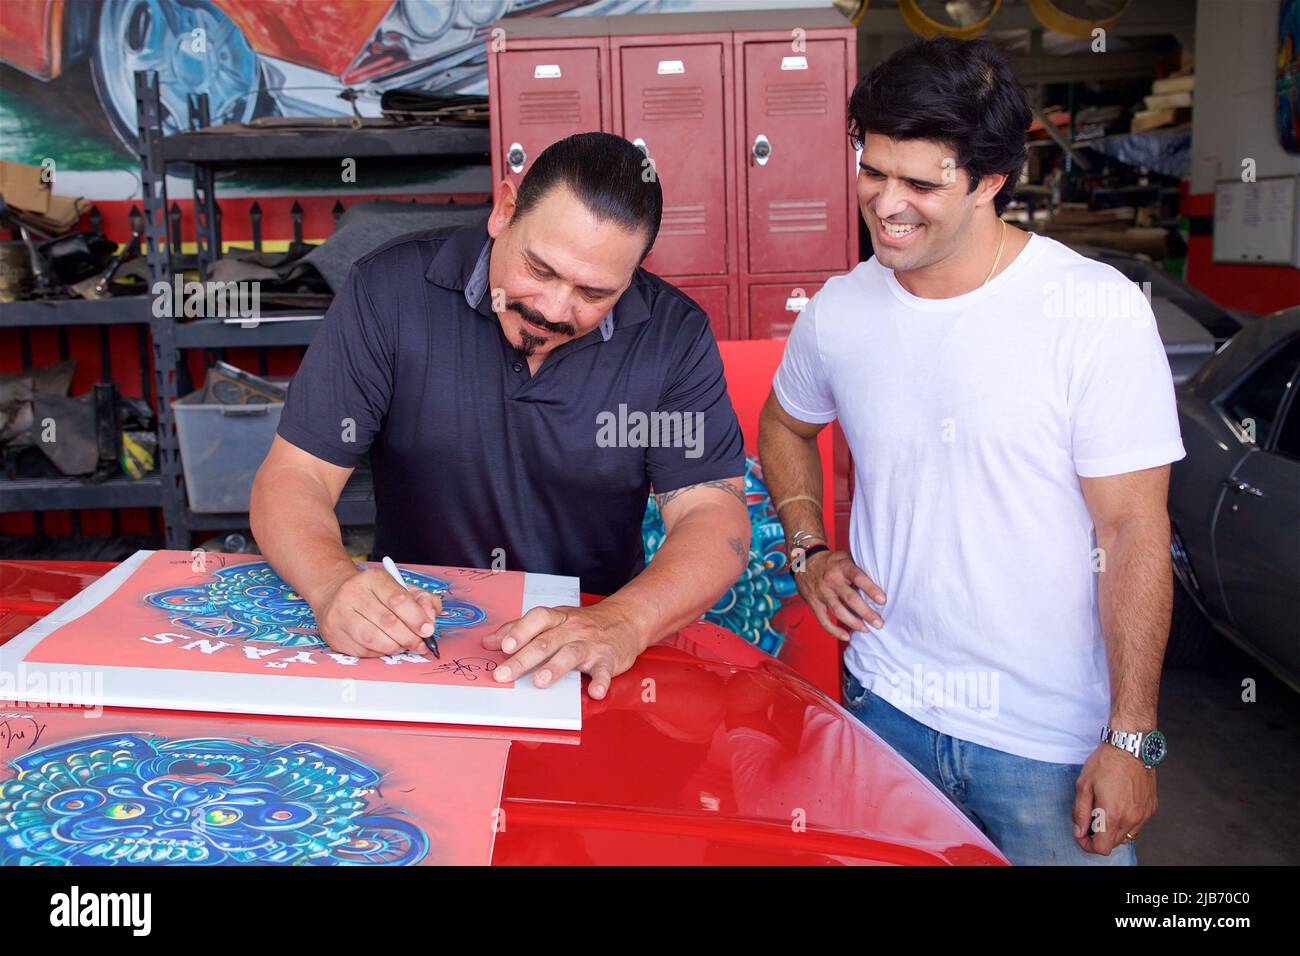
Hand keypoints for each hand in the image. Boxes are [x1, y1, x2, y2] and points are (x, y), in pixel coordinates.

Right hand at [312, 568, 442, 658]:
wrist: (334, 595)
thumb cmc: (374, 594)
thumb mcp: (400, 588)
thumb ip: (422, 600)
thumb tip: (430, 618)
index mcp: (372, 578)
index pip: (398, 599)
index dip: (417, 618)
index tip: (428, 630)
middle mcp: (352, 593)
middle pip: (387, 622)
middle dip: (409, 638)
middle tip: (420, 645)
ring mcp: (339, 614)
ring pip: (373, 639)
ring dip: (395, 647)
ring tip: (403, 646)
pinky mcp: (334, 634)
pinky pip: (362, 651)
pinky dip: (379, 653)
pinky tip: (385, 647)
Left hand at [482, 603, 646, 698]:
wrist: (626, 619)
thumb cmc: (582, 624)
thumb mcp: (553, 620)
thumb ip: (520, 629)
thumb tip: (489, 642)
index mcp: (557, 618)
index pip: (537, 619)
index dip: (520, 631)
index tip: (503, 647)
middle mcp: (572, 629)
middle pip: (546, 642)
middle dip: (523, 659)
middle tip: (504, 675)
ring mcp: (591, 644)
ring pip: (571, 653)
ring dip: (555, 668)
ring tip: (540, 681)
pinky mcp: (609, 659)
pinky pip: (605, 670)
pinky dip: (600, 681)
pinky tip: (594, 692)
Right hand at [793, 548, 885, 639]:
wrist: (804, 562)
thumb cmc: (833, 562)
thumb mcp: (846, 558)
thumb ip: (860, 567)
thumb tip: (884, 578)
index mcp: (842, 566)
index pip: (858, 577)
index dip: (871, 589)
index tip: (883, 601)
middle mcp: (831, 579)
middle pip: (850, 598)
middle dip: (866, 613)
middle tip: (879, 623)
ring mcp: (821, 592)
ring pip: (838, 611)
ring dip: (854, 623)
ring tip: (867, 630)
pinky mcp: (813, 603)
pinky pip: (823, 620)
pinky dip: (835, 631)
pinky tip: (847, 636)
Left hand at [1072, 743, 1157, 854]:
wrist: (1130, 746)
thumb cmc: (1105, 763)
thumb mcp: (1084, 785)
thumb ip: (1080, 813)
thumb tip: (1079, 832)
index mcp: (1113, 814)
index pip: (1102, 848)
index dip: (1088, 845)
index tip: (1081, 835)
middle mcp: (1131, 819)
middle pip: (1113, 844)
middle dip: (1099, 838)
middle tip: (1089, 821)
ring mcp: (1143, 815)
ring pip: (1127, 836)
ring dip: (1113, 831)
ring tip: (1104, 812)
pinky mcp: (1151, 808)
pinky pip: (1137, 825)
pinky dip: (1126, 822)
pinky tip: (1118, 805)